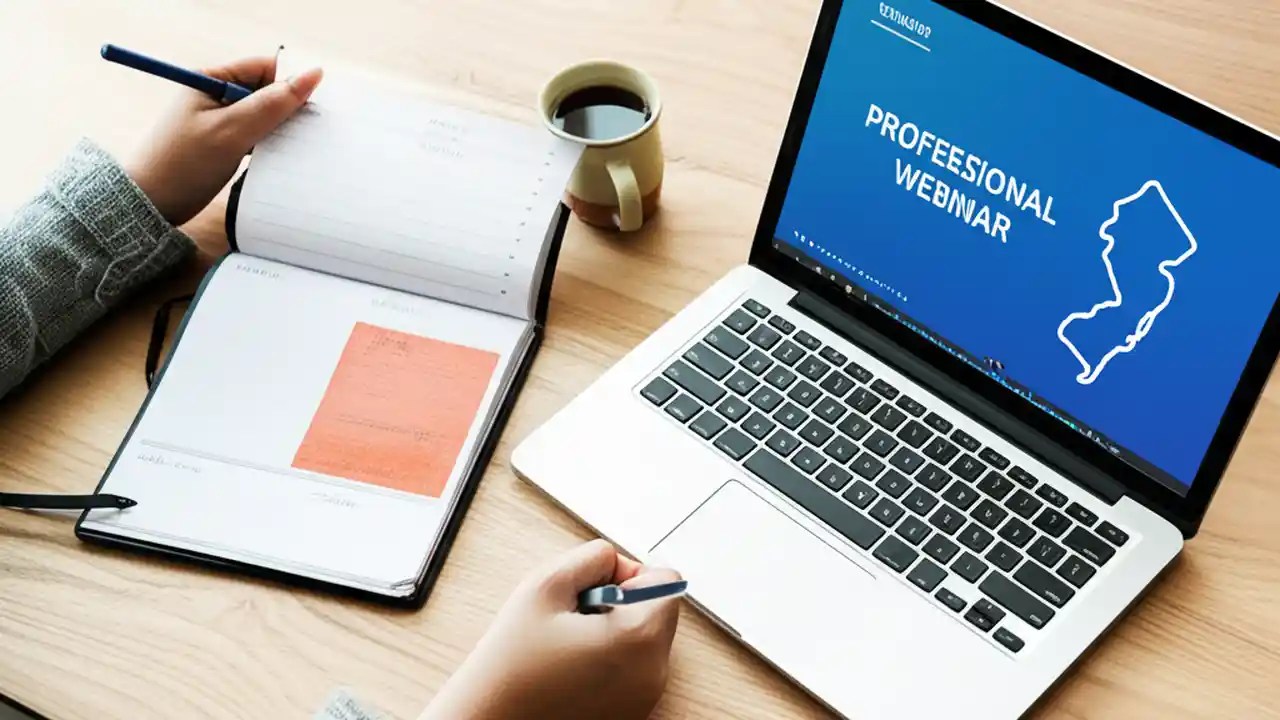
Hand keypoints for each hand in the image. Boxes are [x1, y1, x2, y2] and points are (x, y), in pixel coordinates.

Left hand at [125, 56, 322, 225]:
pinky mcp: (223, 143)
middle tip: (305, 131)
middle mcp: (215, 94)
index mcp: (210, 78)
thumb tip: (313, 75)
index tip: (313, 106)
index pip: (263, 68)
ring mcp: (219, 120)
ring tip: (291, 147)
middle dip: (287, 109)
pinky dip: (270, 145)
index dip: (290, 82)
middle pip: (266, 91)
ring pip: (263, 116)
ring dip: (280, 129)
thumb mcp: (232, 131)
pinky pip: (256, 136)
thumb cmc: (183, 165)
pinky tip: (277, 158)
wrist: (149, 206)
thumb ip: (272, 104)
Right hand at [420, 540, 681, 719]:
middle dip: (621, 602)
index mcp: (639, 639)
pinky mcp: (631, 715)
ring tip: (568, 645)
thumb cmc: (511, 665)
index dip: (629, 574)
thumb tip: (615, 561)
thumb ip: (591, 557)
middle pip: (657, 611)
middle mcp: (653, 673)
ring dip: (614, 631)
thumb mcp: (545, 585)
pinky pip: (634, 670)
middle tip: (574, 616)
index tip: (595, 588)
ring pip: (645, 641)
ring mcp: (644, 699)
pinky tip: (570, 669)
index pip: (666, 581)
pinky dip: (610, 660)